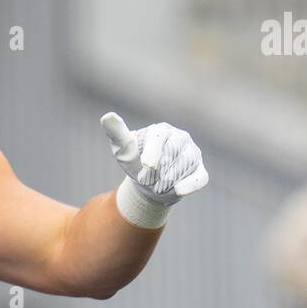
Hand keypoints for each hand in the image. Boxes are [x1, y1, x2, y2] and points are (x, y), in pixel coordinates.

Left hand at [100, 111, 207, 227]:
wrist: (148, 184)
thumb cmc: (135, 162)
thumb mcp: (123, 150)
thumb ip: (117, 133)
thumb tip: (107, 116)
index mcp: (160, 130)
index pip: (159, 136)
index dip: (153, 151)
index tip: (146, 164)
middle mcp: (180, 137)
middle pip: (173, 151)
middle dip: (159, 169)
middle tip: (146, 180)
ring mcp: (192, 153)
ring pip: (185, 164)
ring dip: (169, 179)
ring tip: (156, 187)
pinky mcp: (199, 170)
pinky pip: (199, 177)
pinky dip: (190, 184)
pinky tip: (179, 191)